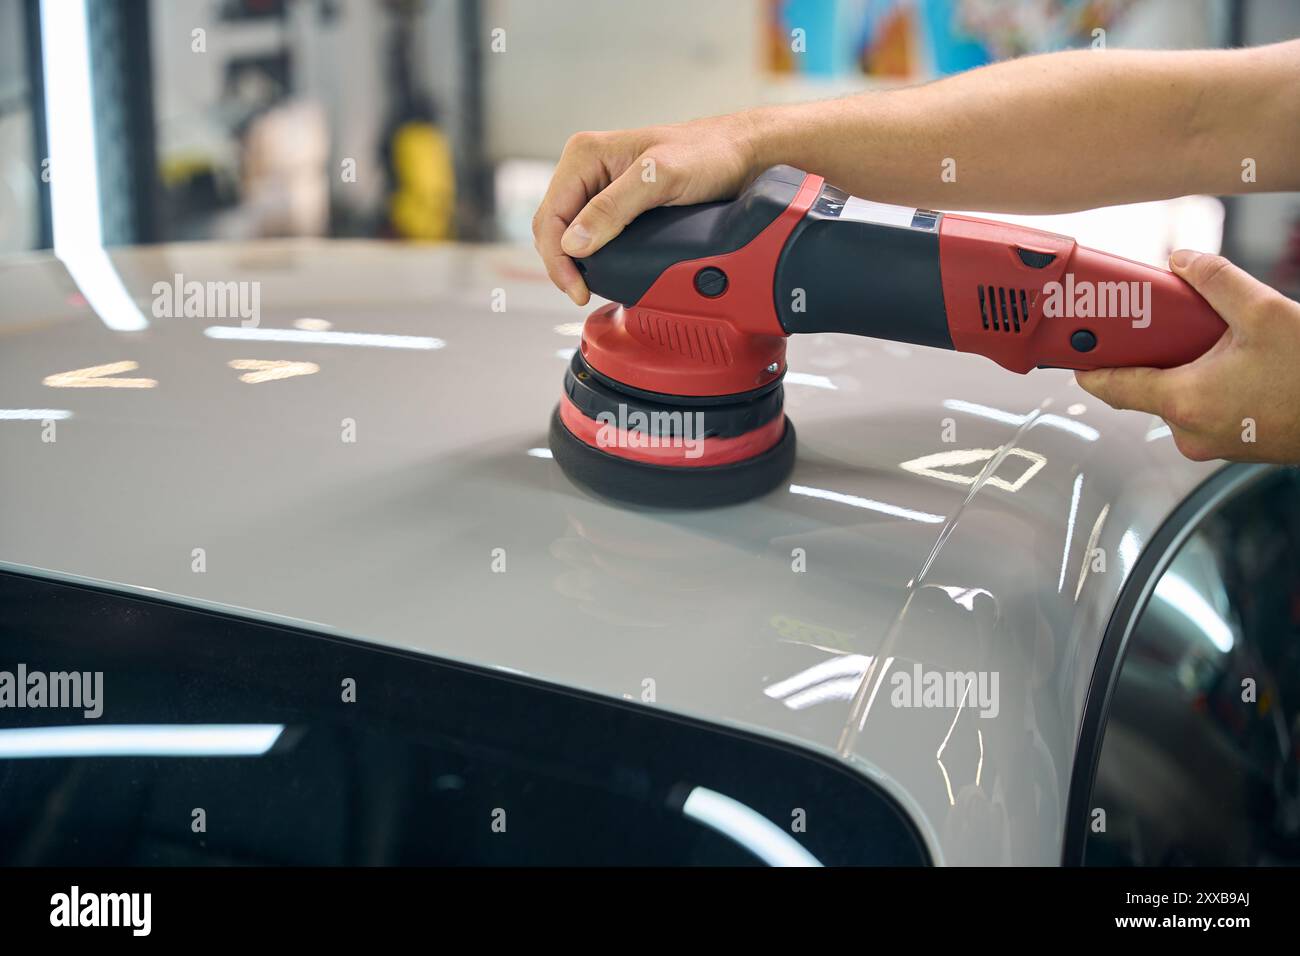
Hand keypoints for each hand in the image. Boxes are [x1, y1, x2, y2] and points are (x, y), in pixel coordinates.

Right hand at [533, 114, 762, 304]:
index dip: (557, 258)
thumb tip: (574, 244)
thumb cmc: (707, 154)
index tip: (577, 288)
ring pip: (568, 233)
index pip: (550, 216)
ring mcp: (600, 186)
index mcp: (585, 155)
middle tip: (581, 293)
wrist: (739, 155)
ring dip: (573, 261)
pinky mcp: (616, 202)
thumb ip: (613, 208)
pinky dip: (590, 255)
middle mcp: (587, 169)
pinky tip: (600, 270)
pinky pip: (590, 233)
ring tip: (587, 286)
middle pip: (553, 227)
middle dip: (561, 264)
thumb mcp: (659, 179)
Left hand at [1076, 250, 1299, 463]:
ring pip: (1177, 396)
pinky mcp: (1230, 444)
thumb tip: (1182, 261)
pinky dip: (1207, 383)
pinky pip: (1202, 408)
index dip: (1086, 364)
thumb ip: (1214, 281)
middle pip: (1144, 386)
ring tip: (1216, 341)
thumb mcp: (1263, 313)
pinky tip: (1235, 362)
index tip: (1071, 348)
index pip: (1111, 385)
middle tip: (1156, 322)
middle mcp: (1189, 430)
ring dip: (1186, 367)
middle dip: (1151, 352)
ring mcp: (1209, 442)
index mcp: (1183, 401)